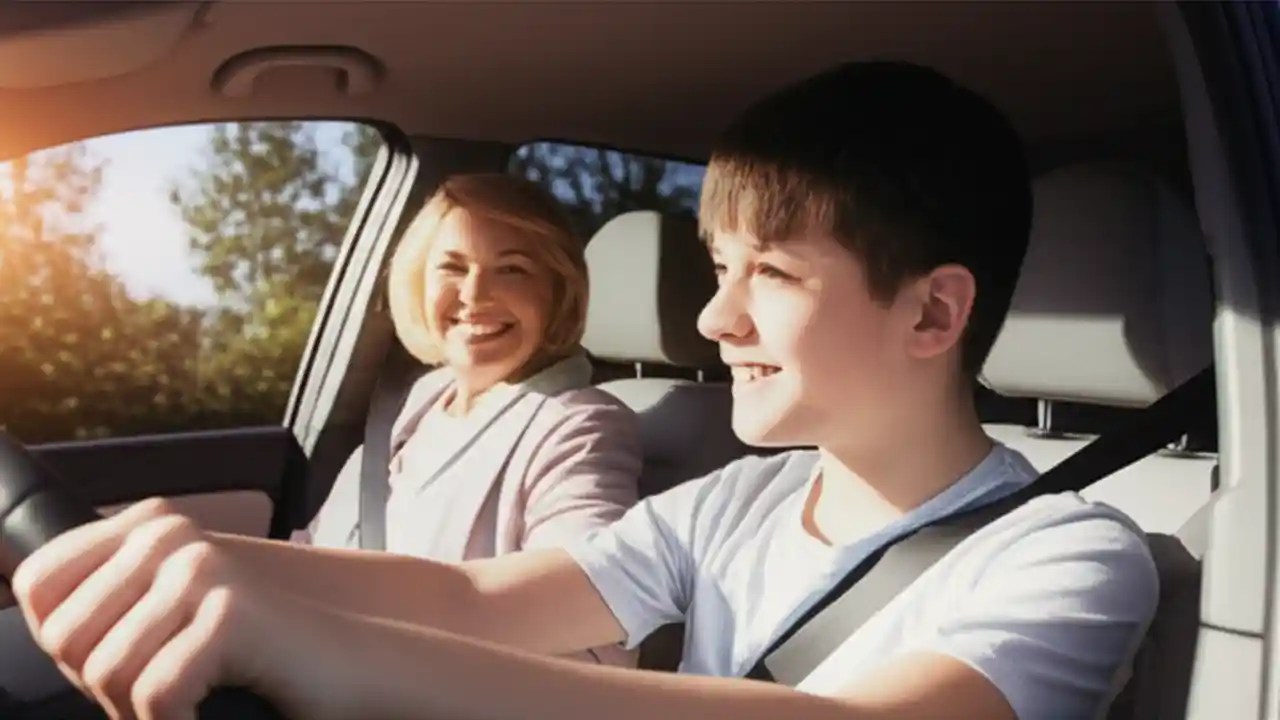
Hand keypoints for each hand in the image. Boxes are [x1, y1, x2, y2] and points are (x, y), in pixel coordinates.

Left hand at [9, 498, 342, 719]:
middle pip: (67, 637)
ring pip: (107, 671)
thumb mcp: (172, 611)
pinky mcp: (230, 612)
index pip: (38, 584)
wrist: (348, 660)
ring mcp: (201, 569)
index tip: (125, 659)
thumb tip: (45, 627)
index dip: (69, 645)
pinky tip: (207, 713)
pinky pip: (155, 693)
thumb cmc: (259, 650)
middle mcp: (169, 535)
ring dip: (143, 709)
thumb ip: (112, 602)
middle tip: (168, 686)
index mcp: (148, 523)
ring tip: (193, 699)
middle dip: (106, 684)